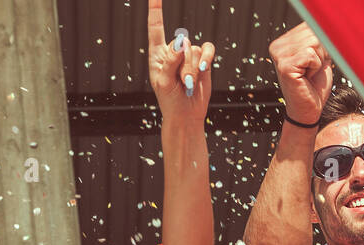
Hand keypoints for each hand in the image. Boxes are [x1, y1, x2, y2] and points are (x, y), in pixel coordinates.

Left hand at [148, 0, 214, 120]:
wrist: (186, 115)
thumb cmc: (170, 101)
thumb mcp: (164, 82)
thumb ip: (170, 61)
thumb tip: (180, 43)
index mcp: (157, 54)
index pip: (155, 27)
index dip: (155, 10)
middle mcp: (173, 51)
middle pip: (181, 44)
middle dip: (183, 65)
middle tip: (181, 83)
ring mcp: (189, 55)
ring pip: (195, 50)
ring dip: (193, 70)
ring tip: (188, 85)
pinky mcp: (203, 61)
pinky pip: (208, 49)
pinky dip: (208, 58)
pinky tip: (205, 68)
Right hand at [268, 23, 333, 125]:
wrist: (308, 111)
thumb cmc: (314, 87)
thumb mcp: (319, 57)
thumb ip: (319, 39)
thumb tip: (327, 26)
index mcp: (284, 42)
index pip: (310, 27)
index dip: (320, 45)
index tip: (313, 62)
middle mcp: (278, 46)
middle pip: (313, 34)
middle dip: (320, 53)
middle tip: (312, 71)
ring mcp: (279, 55)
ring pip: (313, 43)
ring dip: (318, 61)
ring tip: (309, 74)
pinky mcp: (285, 66)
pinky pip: (311, 55)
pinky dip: (315, 67)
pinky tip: (307, 77)